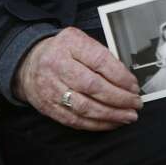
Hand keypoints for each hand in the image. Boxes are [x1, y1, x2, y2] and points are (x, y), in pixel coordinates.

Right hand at [12, 26, 143, 130]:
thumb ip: (99, 54)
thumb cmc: (62, 51)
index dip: (120, 76)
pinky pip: (76, 120)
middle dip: (119, 98)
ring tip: (128, 116)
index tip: (134, 85)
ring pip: (85, 106)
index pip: (100, 60)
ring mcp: (51, 87)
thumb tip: (125, 76)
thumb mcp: (79, 40)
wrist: (29, 62)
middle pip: (93, 86)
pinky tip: (111, 122)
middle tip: (136, 103)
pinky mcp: (49, 107)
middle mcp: (58, 64)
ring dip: (111, 114)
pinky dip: (96, 124)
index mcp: (70, 43)